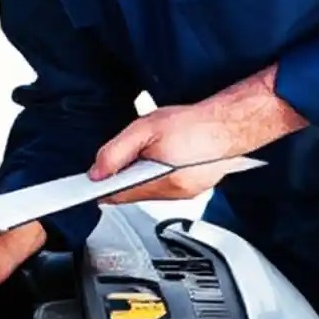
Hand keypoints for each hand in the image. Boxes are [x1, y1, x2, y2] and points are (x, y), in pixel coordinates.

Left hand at [88, 64, 307, 204]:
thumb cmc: (193, 123)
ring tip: (146, 153)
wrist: (230, 122)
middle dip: (123, 179)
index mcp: (163, 183)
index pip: (121, 197)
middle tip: (121, 159)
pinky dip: (156, 175)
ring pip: (150, 191)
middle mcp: (176, 194)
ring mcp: (187, 192)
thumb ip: (116, 152)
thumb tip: (97, 172)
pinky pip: (165, 187)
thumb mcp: (144, 130)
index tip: (88, 187)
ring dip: (140, 176)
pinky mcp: (194, 187)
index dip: (102, 190)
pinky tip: (160, 158)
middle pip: (135, 194)